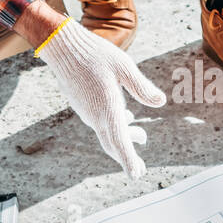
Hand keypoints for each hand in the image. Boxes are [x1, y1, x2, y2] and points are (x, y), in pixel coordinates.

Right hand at [36, 18, 165, 177]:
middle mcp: (95, 115)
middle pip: (112, 144)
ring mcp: (85, 111)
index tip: (136, 175)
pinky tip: (125, 116)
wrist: (62, 47)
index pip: (120, 143)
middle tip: (140, 167)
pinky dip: (113, 125)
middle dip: (127, 156)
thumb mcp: (124, 67)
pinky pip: (99, 122)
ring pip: (106, 132)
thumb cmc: (95, 54)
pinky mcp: (81, 105)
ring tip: (142, 135)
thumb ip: (142, 87)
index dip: (129, 161)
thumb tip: (160, 102)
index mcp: (107, 109)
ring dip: (123, 136)